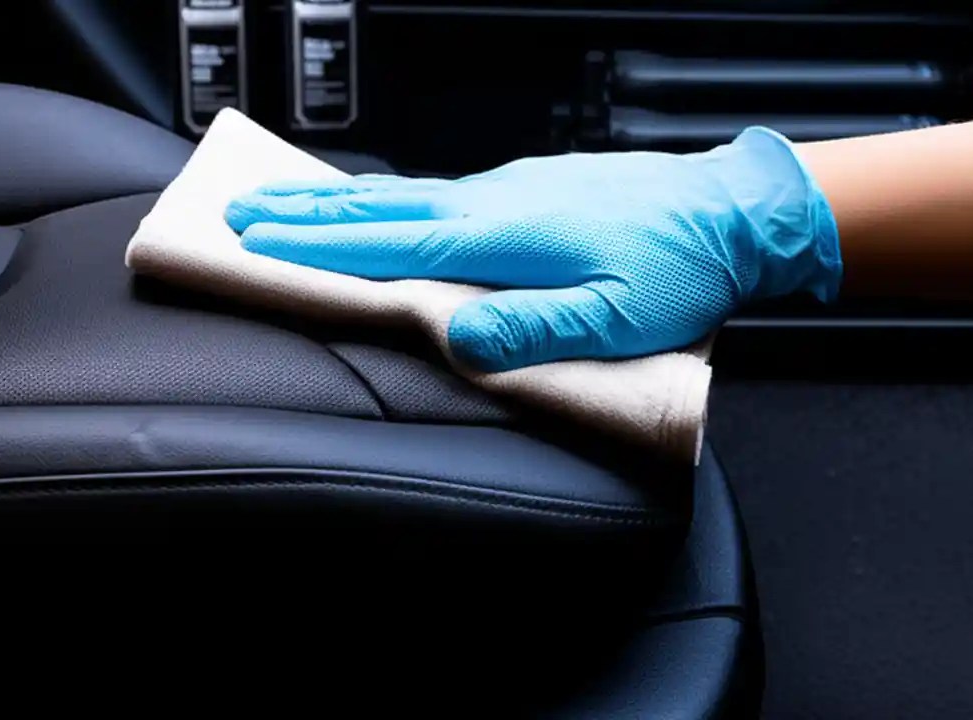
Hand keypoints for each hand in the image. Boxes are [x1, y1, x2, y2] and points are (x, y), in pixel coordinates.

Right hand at [224, 128, 840, 371]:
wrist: (731, 210)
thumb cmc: (679, 269)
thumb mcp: (617, 320)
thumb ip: (533, 330)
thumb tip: (457, 335)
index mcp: (505, 237)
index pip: (391, 244)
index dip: (319, 245)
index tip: (257, 239)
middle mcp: (496, 201)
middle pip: (381, 206)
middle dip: (305, 212)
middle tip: (241, 211)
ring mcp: (510, 186)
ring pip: (406, 193)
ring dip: (339, 200)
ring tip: (288, 203)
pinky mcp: (528, 185)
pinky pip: (437, 189)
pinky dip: (389, 197)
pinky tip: (381, 205)